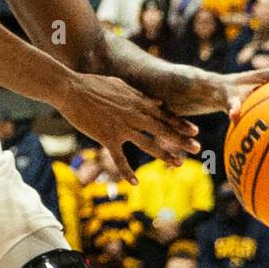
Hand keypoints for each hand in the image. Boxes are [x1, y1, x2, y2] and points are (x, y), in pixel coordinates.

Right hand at [55, 73, 199, 180]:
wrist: (71, 89)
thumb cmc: (92, 84)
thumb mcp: (121, 86)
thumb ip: (141, 95)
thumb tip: (158, 102)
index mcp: (137, 102)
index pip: (164, 115)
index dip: (181, 124)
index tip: (195, 132)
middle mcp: (134, 115)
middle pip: (163, 130)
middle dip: (182, 140)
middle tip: (197, 149)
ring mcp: (122, 127)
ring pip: (148, 144)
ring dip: (164, 155)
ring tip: (178, 164)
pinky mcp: (107, 138)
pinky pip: (120, 158)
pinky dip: (127, 171)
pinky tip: (135, 182)